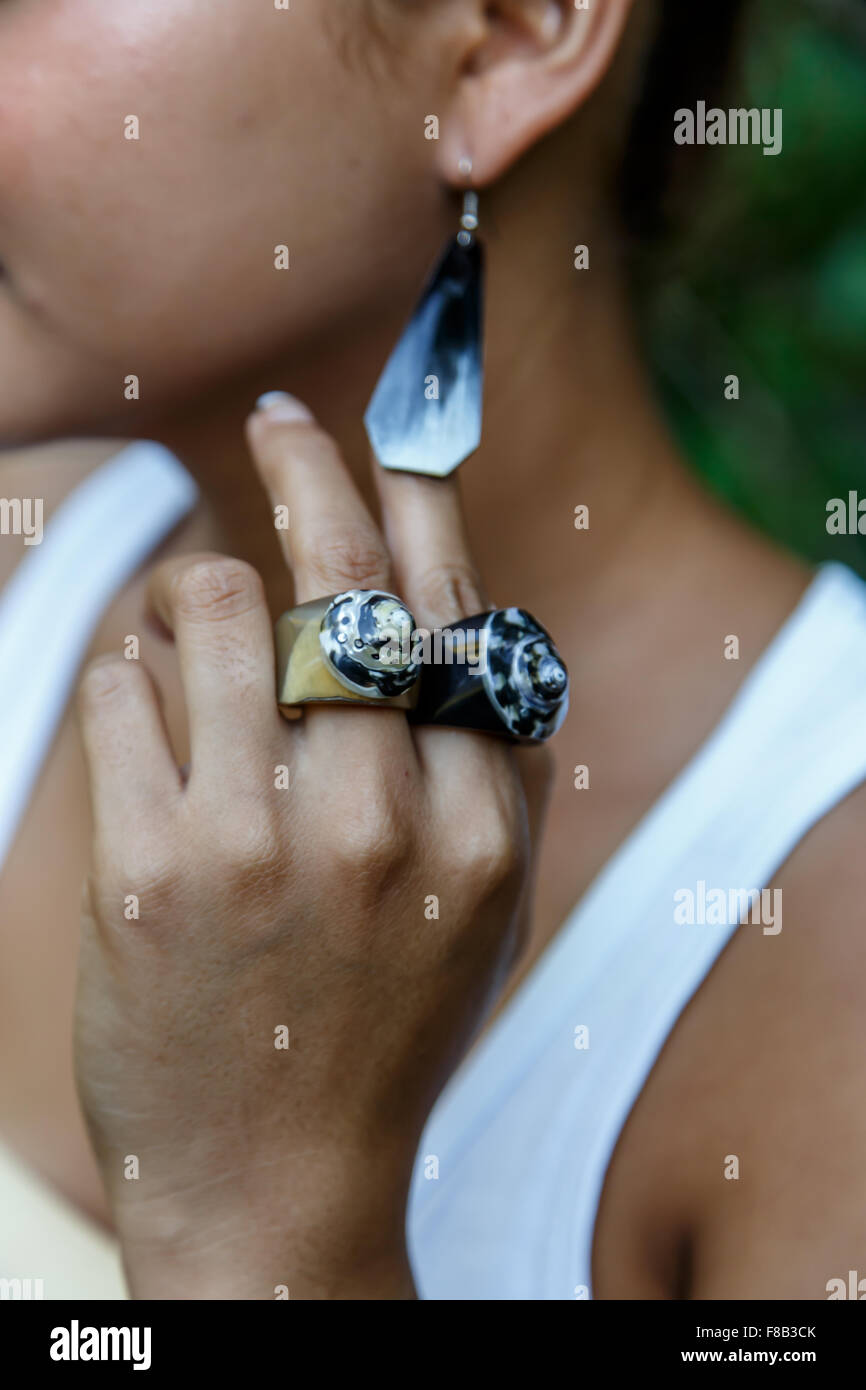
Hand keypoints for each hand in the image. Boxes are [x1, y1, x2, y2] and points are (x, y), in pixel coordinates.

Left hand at [74, 402, 542, 1298]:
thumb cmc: (386, 1020)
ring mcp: (256, 847)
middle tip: (281, 419)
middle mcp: (383, 823)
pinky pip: (119, 690)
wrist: (277, 1181)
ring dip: (192, 598)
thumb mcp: (487, 901)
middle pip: (335, 583)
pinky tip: (147, 730)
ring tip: (190, 643)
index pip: (450, 610)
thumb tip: (448, 598)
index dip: (416, 500)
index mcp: (482, 825)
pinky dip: (127, 681)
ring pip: (205, 607)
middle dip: (306, 471)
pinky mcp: (144, 873)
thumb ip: (486, 758)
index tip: (387, 431)